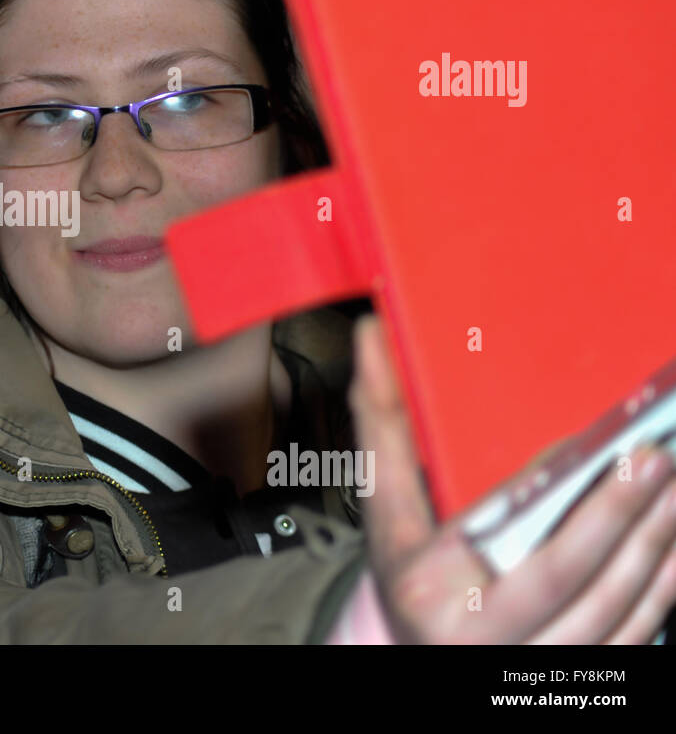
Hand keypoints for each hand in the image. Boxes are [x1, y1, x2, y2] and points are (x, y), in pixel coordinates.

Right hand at [343, 314, 675, 643]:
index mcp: (429, 586)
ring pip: (612, 609)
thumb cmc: (409, 575)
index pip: (500, 529)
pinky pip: (634, 639)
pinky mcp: (570, 682)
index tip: (599, 444)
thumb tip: (372, 337)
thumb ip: (382, 423)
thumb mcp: (386, 507)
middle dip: (620, 512)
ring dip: (656, 546)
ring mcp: (528, 666)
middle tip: (657, 457)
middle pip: (566, 573)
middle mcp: (478, 637)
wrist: (412, 657)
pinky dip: (663, 591)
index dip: (552, 484)